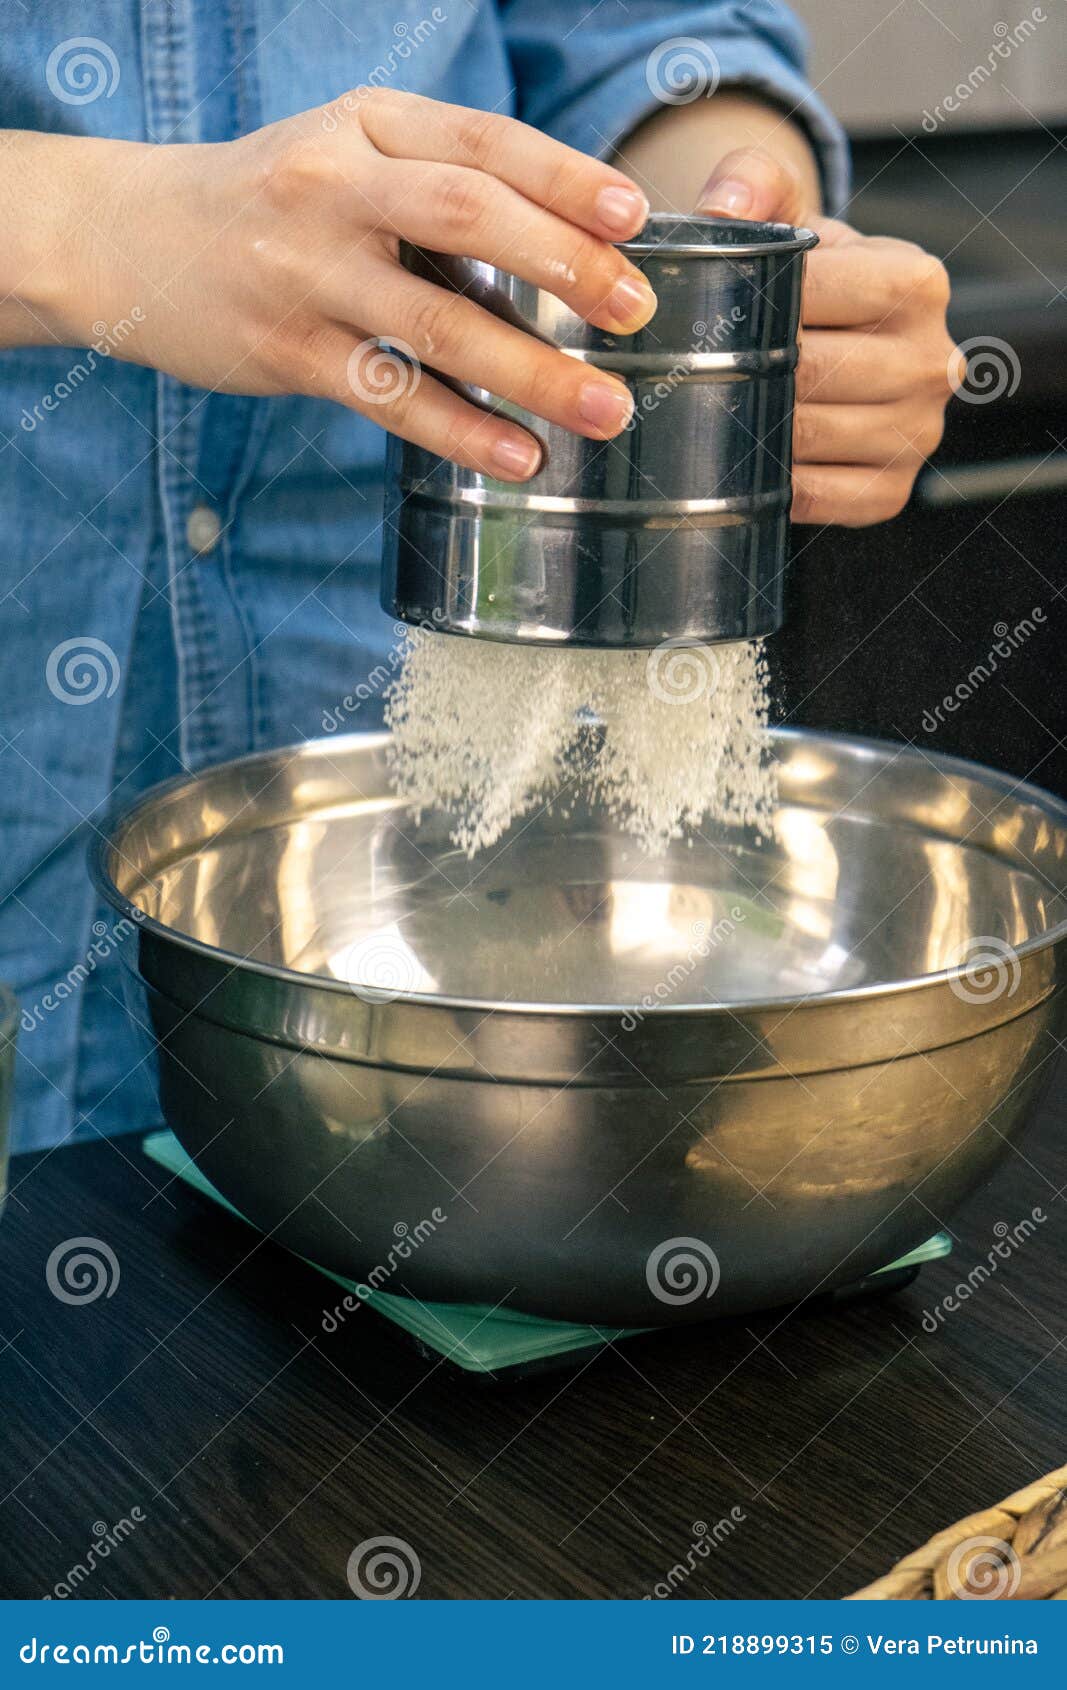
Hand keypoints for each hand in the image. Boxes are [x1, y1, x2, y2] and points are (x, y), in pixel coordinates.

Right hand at [26, 91, 656, 480]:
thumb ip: (438, 177)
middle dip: (566, 265)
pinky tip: (521, 456)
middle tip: (638, 312)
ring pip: (439, 322)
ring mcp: (306, 272)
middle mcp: (335, 187)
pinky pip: (392, 397)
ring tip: (607, 408)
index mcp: (367, 123)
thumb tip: (572, 239)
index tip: (636, 218)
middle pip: (471, 216)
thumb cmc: (269, 200)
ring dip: (533, 371)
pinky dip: (464, 430)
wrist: (128, 238)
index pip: (484, 140)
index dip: (567, 179)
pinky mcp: (287, 351)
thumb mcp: (346, 152)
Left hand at [698, 148, 964, 526]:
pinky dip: (768, 483)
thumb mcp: (789, 215)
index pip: (818, 291)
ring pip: (810, 437)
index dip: (751, 300)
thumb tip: (720, 207)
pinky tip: (739, 459)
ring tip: (704, 409)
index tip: (706, 308)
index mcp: (917, 282)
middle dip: (742, 369)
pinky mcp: (892, 491)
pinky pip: (816, 496)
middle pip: (811, 372)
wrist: (836, 343)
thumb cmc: (808, 277)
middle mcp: (934, 360)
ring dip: (749, 427)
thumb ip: (755, 182)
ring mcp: (919, 433)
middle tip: (684, 368)